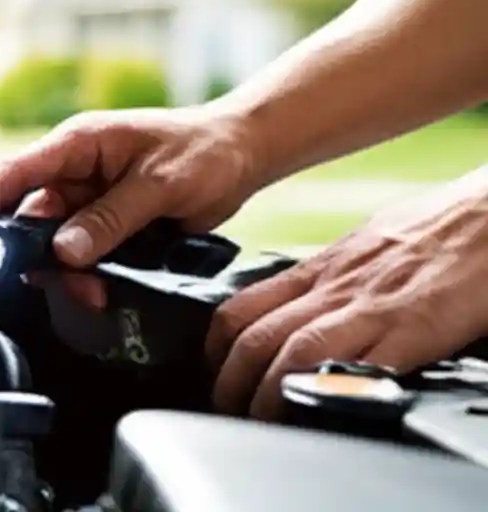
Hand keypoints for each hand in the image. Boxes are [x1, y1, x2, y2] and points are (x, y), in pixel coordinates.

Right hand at [0, 105, 265, 307]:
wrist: (243, 153)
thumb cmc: (205, 150)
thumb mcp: (159, 184)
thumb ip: (110, 219)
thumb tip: (65, 250)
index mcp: (77, 144)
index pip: (11, 175)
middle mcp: (75, 170)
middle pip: (28, 219)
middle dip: (32, 256)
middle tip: (53, 283)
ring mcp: (88, 197)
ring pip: (54, 243)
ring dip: (66, 271)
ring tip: (94, 291)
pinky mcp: (104, 220)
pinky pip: (80, 252)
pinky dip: (86, 274)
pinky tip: (104, 286)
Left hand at [207, 167, 487, 419]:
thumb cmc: (437, 228)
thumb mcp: (365, 246)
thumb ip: (331, 278)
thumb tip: (303, 306)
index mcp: (320, 269)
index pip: (241, 308)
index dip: (214, 349)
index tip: (213, 373)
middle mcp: (334, 289)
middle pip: (254, 337)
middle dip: (229, 382)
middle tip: (227, 409)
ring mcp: (371, 309)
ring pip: (293, 353)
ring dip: (267, 395)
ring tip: (262, 421)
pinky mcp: (413, 328)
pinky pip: (359, 364)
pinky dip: (331, 390)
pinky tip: (321, 411)